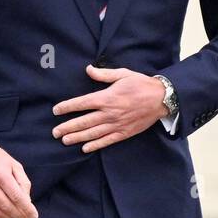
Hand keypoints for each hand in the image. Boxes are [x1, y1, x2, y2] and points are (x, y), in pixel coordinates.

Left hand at [51, 65, 168, 152]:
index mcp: (107, 98)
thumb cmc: (141, 84)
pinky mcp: (124, 132)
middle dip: (67, 127)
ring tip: (64, 141)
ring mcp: (117, 124)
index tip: (56, 110)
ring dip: (77, 137)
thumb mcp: (123, 74)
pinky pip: (107, 141)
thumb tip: (88, 69)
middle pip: (84, 121)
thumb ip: (103, 74)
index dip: (67, 107)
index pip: (82, 103)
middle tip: (54, 132)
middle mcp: (109, 113)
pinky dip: (95, 145)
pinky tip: (85, 148)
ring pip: (93, 133)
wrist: (162, 99)